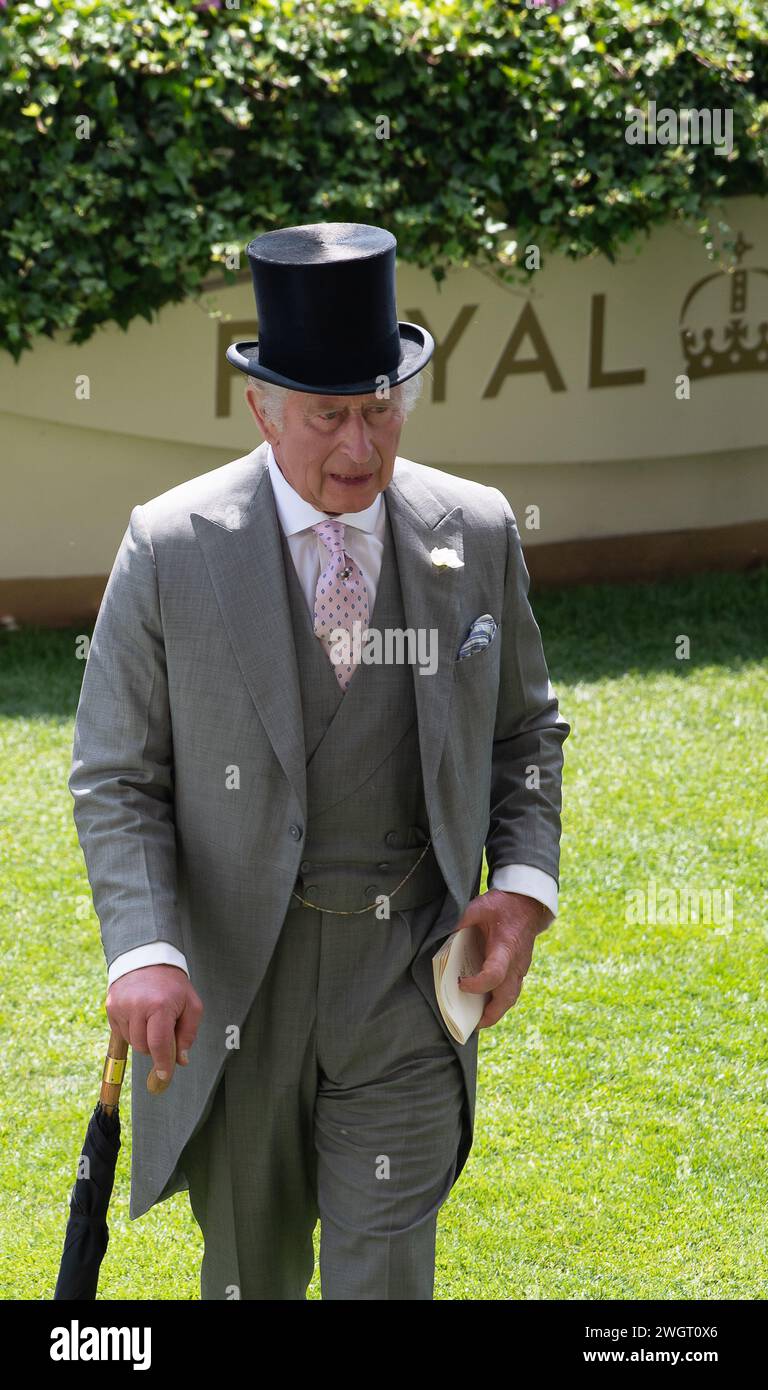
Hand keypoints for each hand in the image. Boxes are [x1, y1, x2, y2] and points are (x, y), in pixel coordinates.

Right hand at [105, 965, 203, 1085]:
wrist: (148, 958)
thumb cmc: (173, 985)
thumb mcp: (191, 1005)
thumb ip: (188, 1034)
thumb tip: (180, 1061)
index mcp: (160, 1006)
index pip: (158, 1044)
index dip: (162, 1063)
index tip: (165, 1076)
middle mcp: (137, 1006)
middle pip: (144, 1047)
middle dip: (156, 1046)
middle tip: (164, 1029)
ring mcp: (120, 1006)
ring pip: (132, 1042)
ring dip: (143, 1038)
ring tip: (152, 1018)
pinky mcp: (110, 1007)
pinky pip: (121, 1032)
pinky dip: (132, 1030)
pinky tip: (140, 1015)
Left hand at [454, 889, 552, 1030]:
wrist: (528, 905)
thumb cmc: (503, 905)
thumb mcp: (480, 906)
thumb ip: (462, 920)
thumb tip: (445, 937)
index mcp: (505, 948)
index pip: (495, 974)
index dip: (478, 984)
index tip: (461, 984)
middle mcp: (516, 964)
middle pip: (507, 997)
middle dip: (490, 1015)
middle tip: (471, 1025)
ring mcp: (520, 969)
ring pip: (511, 998)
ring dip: (494, 1012)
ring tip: (475, 1022)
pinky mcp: (518, 970)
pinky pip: (510, 992)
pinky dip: (498, 1002)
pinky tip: (482, 1005)